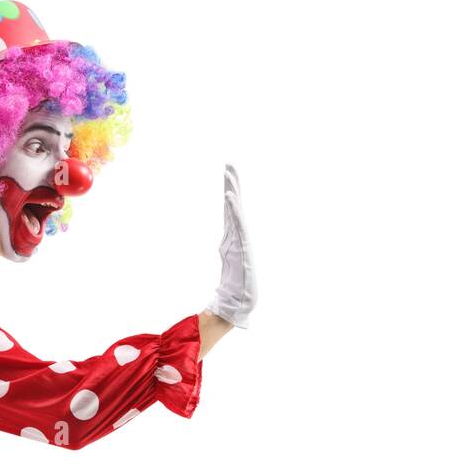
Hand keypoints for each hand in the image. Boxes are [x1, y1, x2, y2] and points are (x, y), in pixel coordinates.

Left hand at [204, 164, 256, 328]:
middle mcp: (238, 235)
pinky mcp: (242, 247)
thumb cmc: (235, 284)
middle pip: (234, 205)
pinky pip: (237, 224)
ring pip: (236, 212)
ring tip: (228, 175)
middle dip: (232, 184)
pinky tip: (229, 197)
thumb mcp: (228, 261)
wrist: (239, 302)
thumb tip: (225, 243)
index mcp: (232, 236)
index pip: (230, 210)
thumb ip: (228, 248)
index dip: (229, 191)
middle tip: (229, 164)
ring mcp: (241, 240)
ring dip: (232, 192)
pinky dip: (233, 210)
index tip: (227, 173)